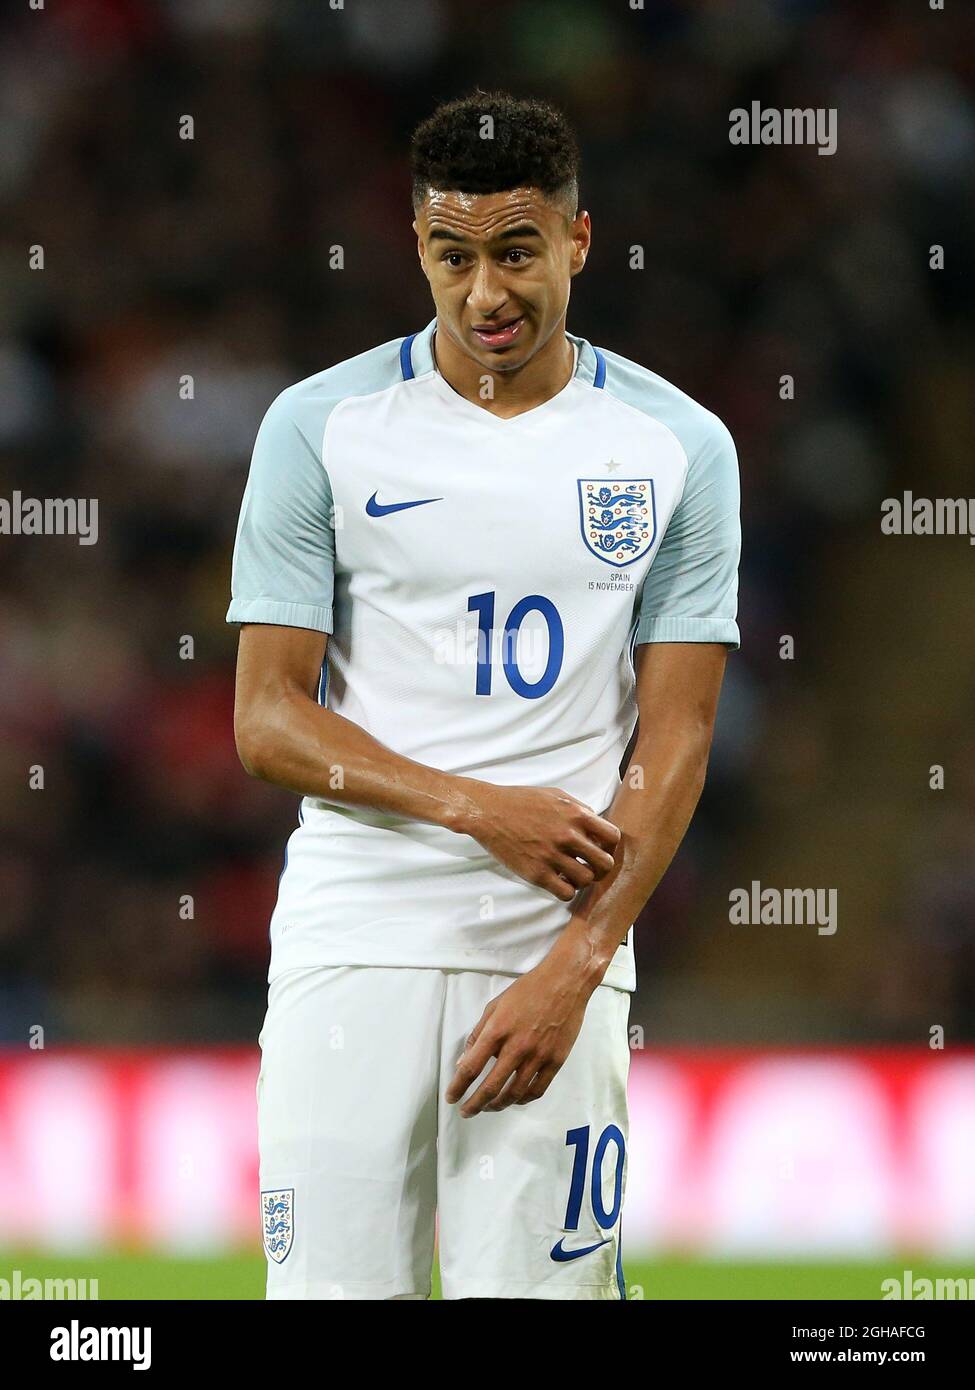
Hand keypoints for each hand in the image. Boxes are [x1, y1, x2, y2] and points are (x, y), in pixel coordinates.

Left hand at [445, 938, 597, 1116]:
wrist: (565, 982)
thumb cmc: (527, 990)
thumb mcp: (495, 1005)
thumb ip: (478, 1034)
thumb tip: (463, 1061)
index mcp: (497, 1030)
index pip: (472, 1066)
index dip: (458, 1086)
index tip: (451, 1098)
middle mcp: (516, 1047)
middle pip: (491, 1086)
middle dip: (475, 1104)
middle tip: (467, 1112)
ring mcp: (538, 1056)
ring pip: (514, 1093)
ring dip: (498, 1105)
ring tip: (489, 1107)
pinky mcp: (556, 1061)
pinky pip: (537, 1089)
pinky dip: (523, 1099)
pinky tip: (515, 1099)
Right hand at [460, 782, 620, 900]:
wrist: (488, 812)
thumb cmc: (521, 801)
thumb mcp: (556, 795)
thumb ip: (579, 809)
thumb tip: (597, 826)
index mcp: (576, 815)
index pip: (613, 837)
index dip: (609, 846)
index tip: (599, 848)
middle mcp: (568, 836)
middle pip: (605, 864)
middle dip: (601, 867)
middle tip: (590, 866)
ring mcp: (552, 856)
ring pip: (587, 880)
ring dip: (582, 879)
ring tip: (572, 874)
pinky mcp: (537, 873)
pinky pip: (566, 893)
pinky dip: (567, 891)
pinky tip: (559, 882)